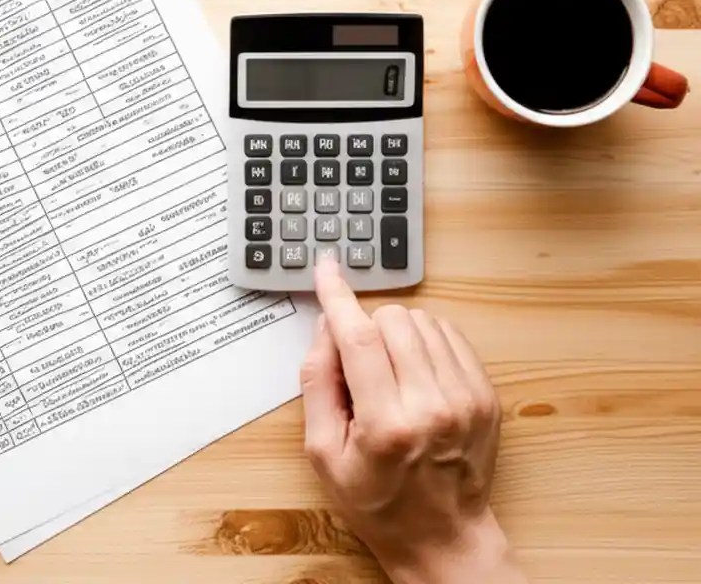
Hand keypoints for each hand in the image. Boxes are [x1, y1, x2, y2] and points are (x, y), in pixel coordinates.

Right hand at [300, 257, 525, 583]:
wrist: (442, 537)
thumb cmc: (377, 501)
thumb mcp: (323, 452)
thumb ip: (318, 384)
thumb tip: (325, 328)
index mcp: (386, 424)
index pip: (358, 337)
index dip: (337, 296)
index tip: (326, 268)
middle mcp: (433, 406)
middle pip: (392, 320)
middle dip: (365, 327)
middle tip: (358, 366)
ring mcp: (467, 399)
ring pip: (424, 321)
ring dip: (397, 334)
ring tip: (388, 375)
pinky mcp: (486, 395)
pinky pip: (451, 336)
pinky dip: (426, 343)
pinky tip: (414, 374)